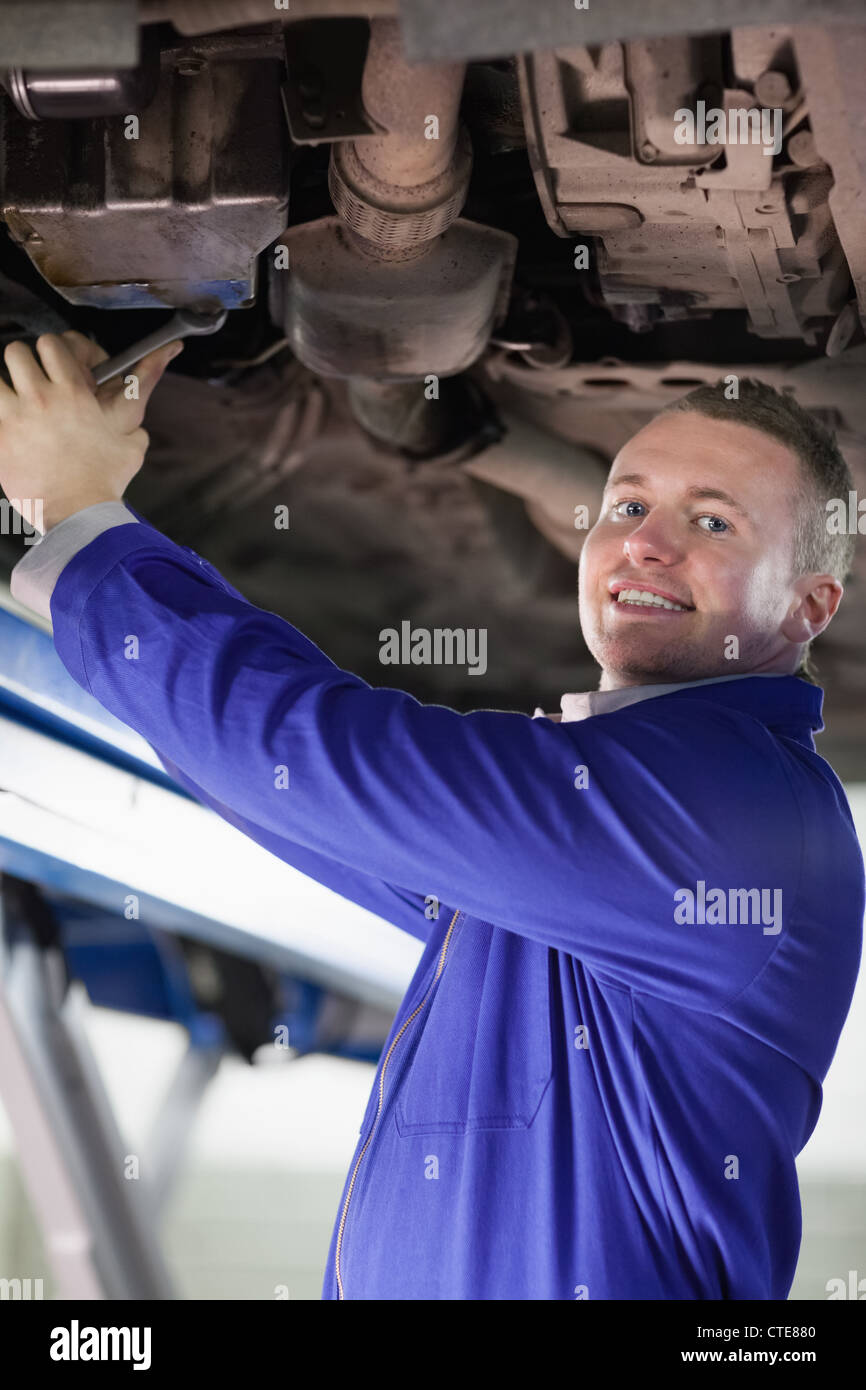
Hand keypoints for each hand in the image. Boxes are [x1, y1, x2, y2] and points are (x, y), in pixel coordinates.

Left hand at [0, 330, 181, 533]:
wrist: (79, 514)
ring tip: (12, 401)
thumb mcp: (131, 447)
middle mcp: (42, 399)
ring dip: (3, 387)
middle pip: (16, 352)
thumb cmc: (104, 483)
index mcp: (74, 394)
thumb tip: (138, 424)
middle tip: (29, 380)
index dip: (51, 351)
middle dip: (22, 363)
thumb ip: (133, 427)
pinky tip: (7, 429)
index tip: (53, 366)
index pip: (51, 344)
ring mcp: (15, 418)